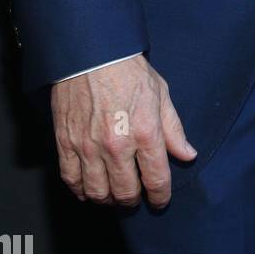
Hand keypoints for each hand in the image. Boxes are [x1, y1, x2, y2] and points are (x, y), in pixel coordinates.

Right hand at [51, 53, 196, 207]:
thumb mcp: (160, 94)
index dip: (161, 196)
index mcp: (145, 131)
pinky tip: (88, 189)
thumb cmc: (128, 70)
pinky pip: (71, 180)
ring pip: (98, 192)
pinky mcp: (66, 143)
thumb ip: (173, 129)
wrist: (92, 53)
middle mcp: (117, 144)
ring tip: (113, 195)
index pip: (156, 179)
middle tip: (135, 197)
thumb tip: (187, 155)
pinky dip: (80, 191)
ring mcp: (89, 146)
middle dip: (133, 200)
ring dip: (108, 200)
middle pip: (126, 192)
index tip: (160, 200)